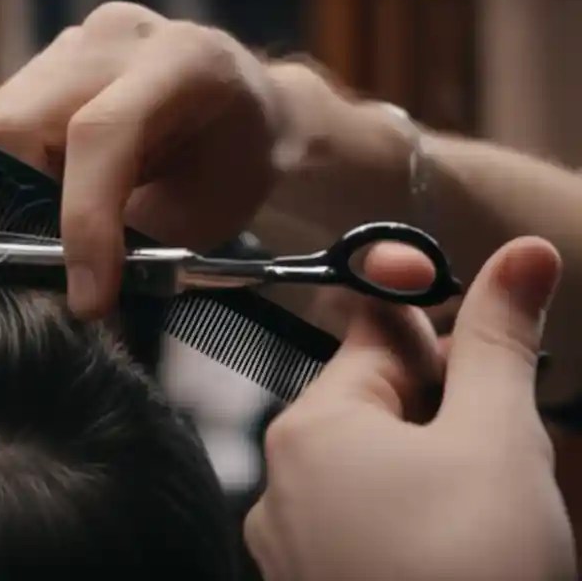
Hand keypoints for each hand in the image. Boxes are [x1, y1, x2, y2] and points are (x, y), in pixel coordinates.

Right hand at [0, 2, 334, 316]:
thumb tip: (71, 292)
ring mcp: (77, 40)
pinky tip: (49, 196)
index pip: (100, 133)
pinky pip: (2, 122)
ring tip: (52, 229)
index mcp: (182, 61)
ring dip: (10, 191)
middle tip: (48, 264)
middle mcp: (119, 37)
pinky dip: (12, 173)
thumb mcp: (203, 219)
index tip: (86, 297)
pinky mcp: (49, 58)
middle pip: (18, 121)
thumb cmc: (234, 169)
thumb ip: (136, 248)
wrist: (251, 114)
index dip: (83, 219)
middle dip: (20, 205)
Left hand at [244, 237, 574, 580]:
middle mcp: (281, 484)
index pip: (374, 339)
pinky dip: (422, 520)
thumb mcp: (497, 441)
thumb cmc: (473, 569)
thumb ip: (501, 341)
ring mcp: (294, 548)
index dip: (443, 319)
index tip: (502, 320)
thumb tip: (523, 253)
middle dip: (453, 403)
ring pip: (378, 473)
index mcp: (308, 431)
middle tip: (519, 427)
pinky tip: (472, 545)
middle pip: (377, 407)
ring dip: (444, 465)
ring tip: (505, 500)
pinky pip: (369, 528)